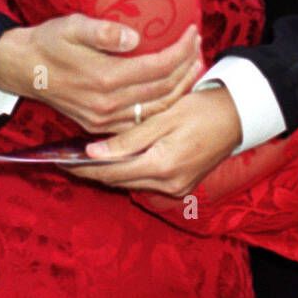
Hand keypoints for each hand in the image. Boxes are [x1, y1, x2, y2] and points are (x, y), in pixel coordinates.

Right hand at [0, 15, 203, 132]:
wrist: (22, 68)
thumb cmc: (49, 42)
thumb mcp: (72, 26)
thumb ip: (103, 31)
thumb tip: (134, 38)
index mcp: (104, 78)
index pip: (158, 67)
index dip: (181, 50)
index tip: (192, 32)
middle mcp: (108, 104)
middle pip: (163, 89)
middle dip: (187, 67)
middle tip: (199, 46)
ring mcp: (105, 119)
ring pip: (157, 109)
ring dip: (181, 89)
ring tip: (194, 66)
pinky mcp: (100, 126)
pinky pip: (142, 120)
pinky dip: (163, 106)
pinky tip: (172, 90)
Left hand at [66, 86, 242, 195]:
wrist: (239, 116)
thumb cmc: (202, 108)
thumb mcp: (164, 118)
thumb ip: (128, 139)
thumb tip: (93, 154)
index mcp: (163, 166)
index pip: (111, 173)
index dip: (82, 168)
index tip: (58, 160)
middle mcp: (169, 185)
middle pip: (118, 181)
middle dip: (91, 171)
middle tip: (64, 158)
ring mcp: (178, 188)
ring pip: (131, 182)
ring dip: (109, 171)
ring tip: (82, 158)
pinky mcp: (183, 185)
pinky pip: (146, 180)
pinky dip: (128, 171)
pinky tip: (115, 158)